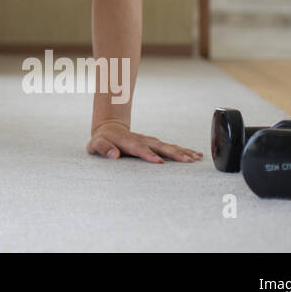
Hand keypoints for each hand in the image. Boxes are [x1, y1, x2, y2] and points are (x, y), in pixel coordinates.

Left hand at [86, 120, 202, 163]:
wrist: (109, 129)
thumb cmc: (101, 140)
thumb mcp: (95, 144)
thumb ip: (102, 148)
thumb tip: (113, 154)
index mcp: (127, 141)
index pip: (139, 148)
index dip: (148, 155)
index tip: (158, 162)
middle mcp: (141, 140)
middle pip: (158, 146)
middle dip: (172, 153)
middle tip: (187, 161)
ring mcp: (149, 141)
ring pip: (167, 145)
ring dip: (181, 151)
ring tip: (195, 158)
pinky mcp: (154, 143)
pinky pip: (170, 147)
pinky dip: (183, 150)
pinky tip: (195, 155)